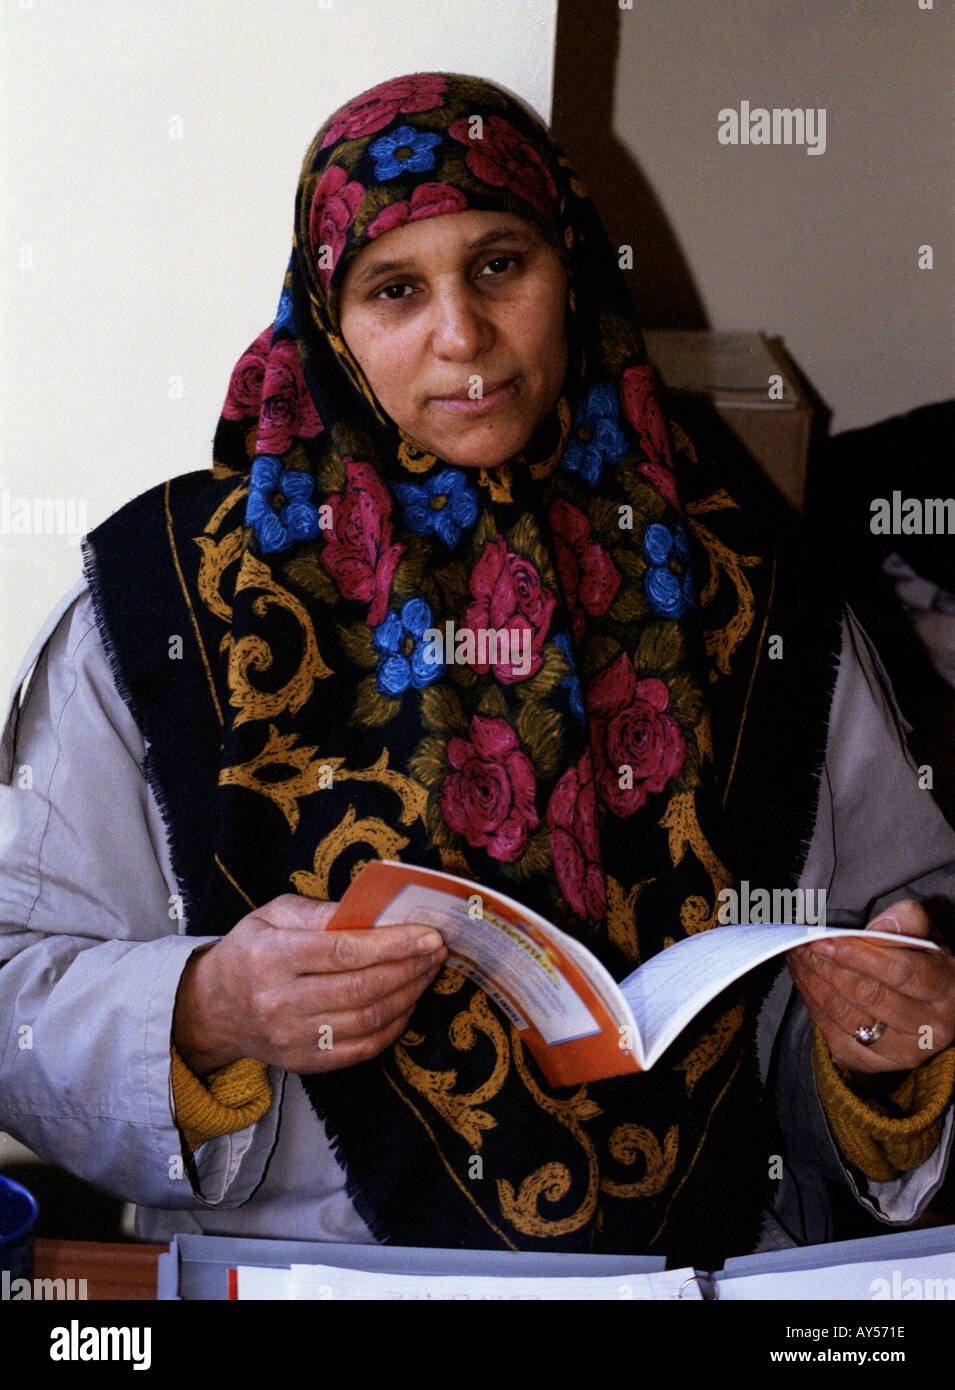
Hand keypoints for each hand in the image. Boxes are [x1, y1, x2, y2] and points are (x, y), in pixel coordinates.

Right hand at [172, 893, 446, 1074]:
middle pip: (362, 987)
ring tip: (428, 972)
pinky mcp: (304, 1062)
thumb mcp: (273, 915)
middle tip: (438, 950)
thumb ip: (319, 911)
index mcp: (272, 957)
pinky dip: (393, 1026)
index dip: (393, 944)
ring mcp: (293, 1037)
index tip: (428, 934)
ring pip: (368, 1018)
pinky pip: (362, 1047)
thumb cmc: (250, 951)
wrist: (212, 1009)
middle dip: (410, 967)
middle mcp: (281, 1001)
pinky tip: (408, 1003)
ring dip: (408, 994)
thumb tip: (372, 911)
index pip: (343, 951)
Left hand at [786, 900, 954, 1081]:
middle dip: (828, 966)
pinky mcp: (872, 1064)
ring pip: (847, 1016)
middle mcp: (931, 1029)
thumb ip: (906, 922)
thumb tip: (874, 929)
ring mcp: (902, 1053)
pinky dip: (812, 1002)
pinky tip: (803, 978)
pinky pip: (832, 1032)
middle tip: (800, 943)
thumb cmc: (922, 964)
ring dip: (814, 982)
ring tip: (796, 955)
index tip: (824, 939)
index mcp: (947, 991)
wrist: (925, 1009)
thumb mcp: (924, 937)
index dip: (859, 955)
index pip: (901, 972)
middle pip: (869, 995)